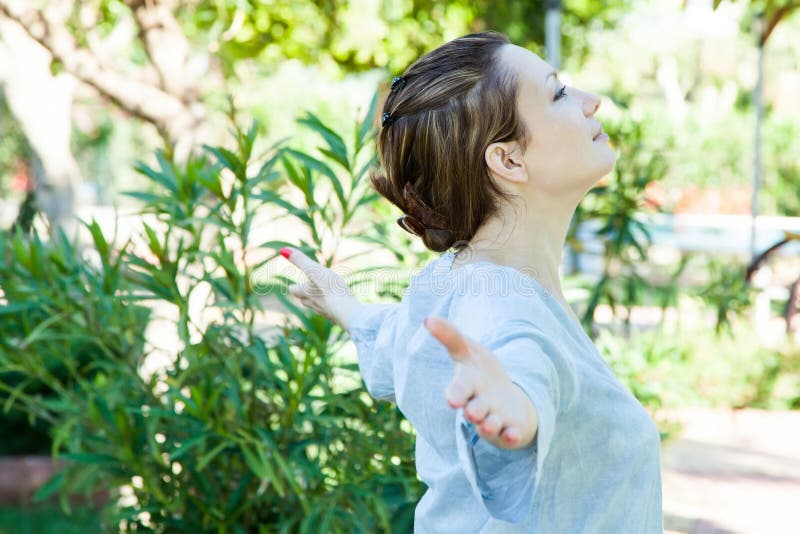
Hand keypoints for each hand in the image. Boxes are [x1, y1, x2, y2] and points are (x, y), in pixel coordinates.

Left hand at [279, 247, 363, 329]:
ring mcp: (325, 312)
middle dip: (304, 296)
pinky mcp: (337, 317)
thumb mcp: (314, 270)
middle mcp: (313, 304)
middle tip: (306, 292)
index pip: (294, 290)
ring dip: (318, 303)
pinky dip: (332, 310)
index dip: (294, 286)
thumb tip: (282, 250)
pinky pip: (332, 313)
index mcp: (306, 293)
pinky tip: (339, 308)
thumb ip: (300, 260)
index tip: (293, 284)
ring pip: (317, 308)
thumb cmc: (329, 288)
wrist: (346, 310)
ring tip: (322, 299)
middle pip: (304, 301)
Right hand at [424, 316, 538, 449]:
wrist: (506, 400)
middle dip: (474, 411)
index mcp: (467, 387)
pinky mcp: (510, 429)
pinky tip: (513, 434)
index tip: (451, 399)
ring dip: (489, 425)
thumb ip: (450, 336)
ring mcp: (494, 419)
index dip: (455, 393)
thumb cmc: (482, 373)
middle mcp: (478, 406)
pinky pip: (510, 434)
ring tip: (489, 423)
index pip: (459, 389)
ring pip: (489, 425)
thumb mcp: (469, 351)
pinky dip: (511, 435)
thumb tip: (427, 319)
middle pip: (474, 410)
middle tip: (472, 412)